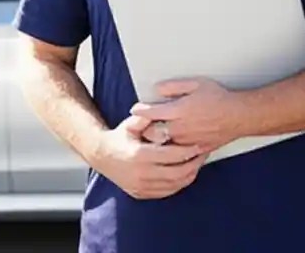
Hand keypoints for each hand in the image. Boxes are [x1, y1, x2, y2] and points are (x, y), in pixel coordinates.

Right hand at [93, 114, 207, 199]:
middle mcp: (141, 174)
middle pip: (177, 173)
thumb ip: (146, 117)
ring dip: (189, 174)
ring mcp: (142, 186)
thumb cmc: (120, 137)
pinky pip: (167, 192)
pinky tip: (185, 173)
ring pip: (174, 185)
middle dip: (194, 164)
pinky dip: (179, 183)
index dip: (188, 150)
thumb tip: (160, 110)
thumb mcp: (130, 124)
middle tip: (203, 154)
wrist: (102, 156)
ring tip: (197, 163)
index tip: (199, 144)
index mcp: (139, 155)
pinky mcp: (142, 194)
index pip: (172, 155)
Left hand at [129, 78, 245, 153]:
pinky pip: (178, 153)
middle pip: (152, 133)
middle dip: (144, 129)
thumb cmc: (218, 98)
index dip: (140, 110)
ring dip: (157, 140)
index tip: (136, 109)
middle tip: (142, 124)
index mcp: (178, 111)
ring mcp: (188, 141)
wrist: (239, 116)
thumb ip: (173, 86)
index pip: (151, 113)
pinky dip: (171, 149)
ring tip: (153, 135)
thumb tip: (157, 89)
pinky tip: (170, 144)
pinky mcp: (195, 150)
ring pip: (164, 145)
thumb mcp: (195, 84)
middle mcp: (180, 128)